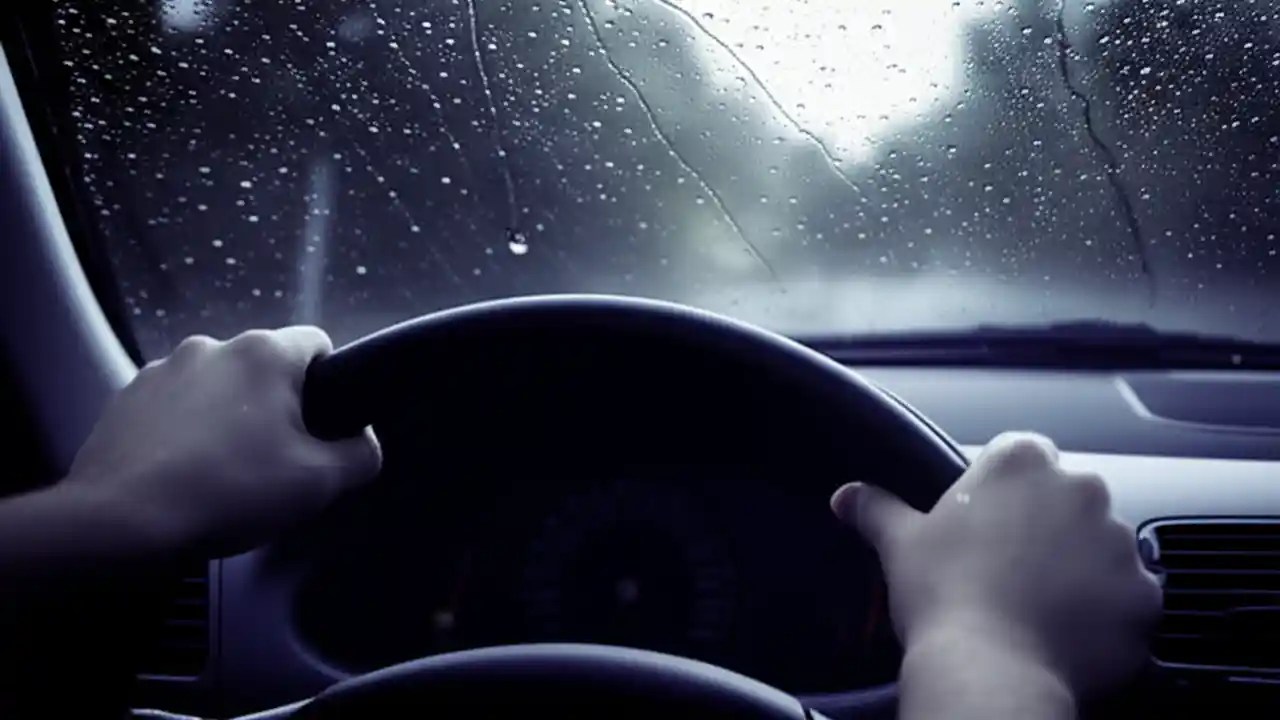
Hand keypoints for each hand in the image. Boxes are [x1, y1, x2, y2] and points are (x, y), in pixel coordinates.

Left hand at [67, 327, 380, 557]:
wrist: (121, 523)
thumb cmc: (230, 493)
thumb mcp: (320, 483)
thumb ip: (361, 454)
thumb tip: (364, 442)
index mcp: (266, 353)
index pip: (318, 345)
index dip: (330, 386)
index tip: (322, 430)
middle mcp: (213, 346)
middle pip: (265, 370)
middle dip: (275, 408)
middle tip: (276, 463)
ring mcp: (161, 368)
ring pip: (217, 388)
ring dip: (227, 418)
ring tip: (223, 474)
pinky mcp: (124, 397)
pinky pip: (173, 408)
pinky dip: (184, 432)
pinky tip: (182, 475)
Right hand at [831, 432, 1160, 699]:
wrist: (988, 669)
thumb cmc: (941, 593)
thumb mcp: (900, 543)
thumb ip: (876, 509)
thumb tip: (845, 495)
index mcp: (1023, 461)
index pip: (1021, 456)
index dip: (1002, 493)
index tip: (986, 526)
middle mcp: (1083, 489)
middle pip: (1068, 499)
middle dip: (1049, 528)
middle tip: (1010, 570)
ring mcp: (1120, 543)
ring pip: (1103, 548)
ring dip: (1083, 569)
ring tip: (1040, 607)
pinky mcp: (1145, 596)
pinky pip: (1131, 599)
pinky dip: (1109, 614)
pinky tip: (1070, 634)